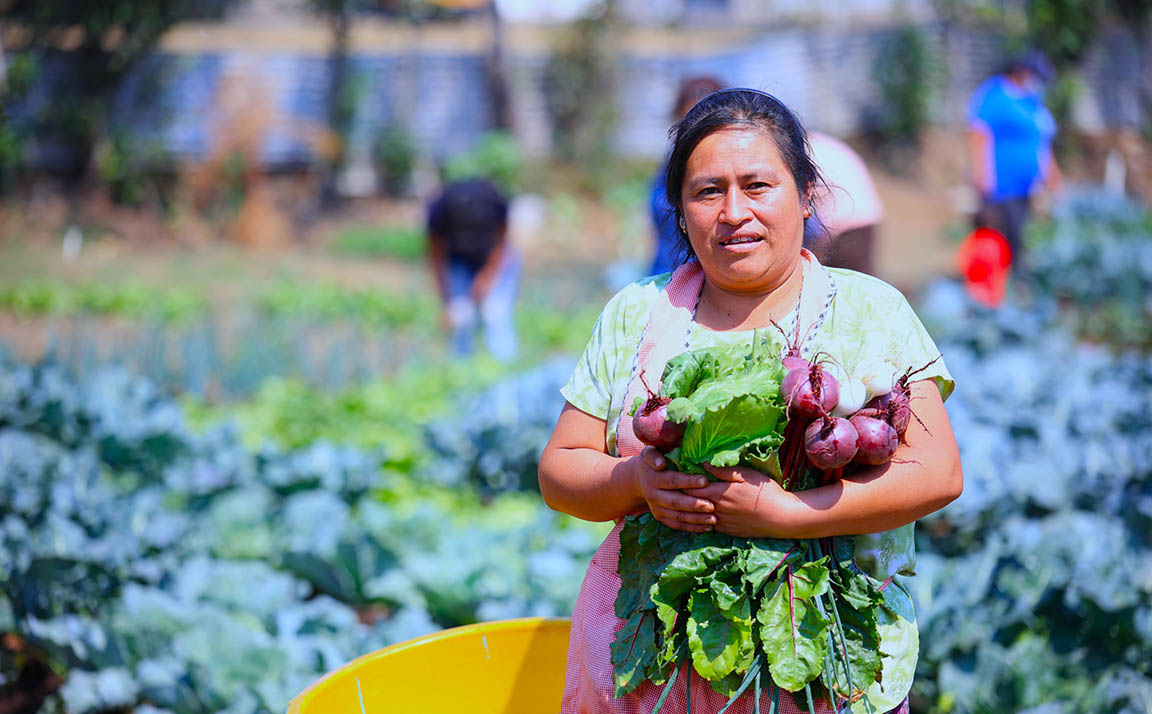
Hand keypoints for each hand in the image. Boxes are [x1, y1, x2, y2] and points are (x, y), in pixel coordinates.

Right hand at [633, 446, 715, 532]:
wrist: (640, 479)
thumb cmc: (652, 461)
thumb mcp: (649, 453)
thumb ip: (653, 456)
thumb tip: (661, 464)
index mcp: (653, 479)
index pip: (672, 481)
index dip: (688, 482)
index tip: (705, 481)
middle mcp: (653, 495)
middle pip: (675, 502)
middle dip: (694, 505)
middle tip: (711, 506)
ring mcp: (656, 509)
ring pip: (678, 516)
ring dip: (696, 519)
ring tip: (713, 519)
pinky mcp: (661, 518)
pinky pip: (677, 525)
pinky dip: (692, 528)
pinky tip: (707, 527)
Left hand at [683, 464, 797, 537]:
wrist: (782, 517)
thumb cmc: (765, 492)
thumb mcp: (746, 475)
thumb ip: (722, 471)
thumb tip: (703, 464)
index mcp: (719, 493)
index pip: (690, 489)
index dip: (685, 483)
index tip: (684, 477)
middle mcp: (717, 510)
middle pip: (692, 503)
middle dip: (686, 496)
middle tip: (684, 488)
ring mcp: (722, 523)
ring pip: (699, 516)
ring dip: (696, 509)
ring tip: (694, 500)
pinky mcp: (729, 532)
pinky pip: (711, 525)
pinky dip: (706, 519)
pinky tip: (710, 512)